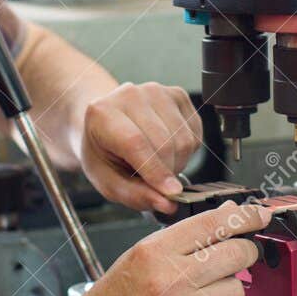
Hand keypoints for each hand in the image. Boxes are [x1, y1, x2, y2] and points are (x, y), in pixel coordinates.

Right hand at [53, 201, 270, 295]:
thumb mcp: (138, 257)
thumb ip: (181, 240)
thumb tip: (226, 220)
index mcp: (154, 252)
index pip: (214, 224)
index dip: (245, 217)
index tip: (259, 216)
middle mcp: (170, 281)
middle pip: (237, 255)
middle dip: (244, 254)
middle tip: (238, 257)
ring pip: (236, 292)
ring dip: (226, 293)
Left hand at [79, 81, 201, 213]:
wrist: (106, 122)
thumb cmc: (103, 151)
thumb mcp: (106, 180)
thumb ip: (134, 194)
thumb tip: (168, 204)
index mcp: (102, 112)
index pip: (135, 142)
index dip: (156, 171)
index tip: (171, 194)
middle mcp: (130, 95)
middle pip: (165, 143)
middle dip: (167, 172)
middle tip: (155, 182)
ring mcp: (156, 91)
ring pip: (184, 139)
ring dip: (178, 163)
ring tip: (157, 164)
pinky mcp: (177, 94)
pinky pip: (195, 133)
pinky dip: (187, 150)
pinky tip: (168, 149)